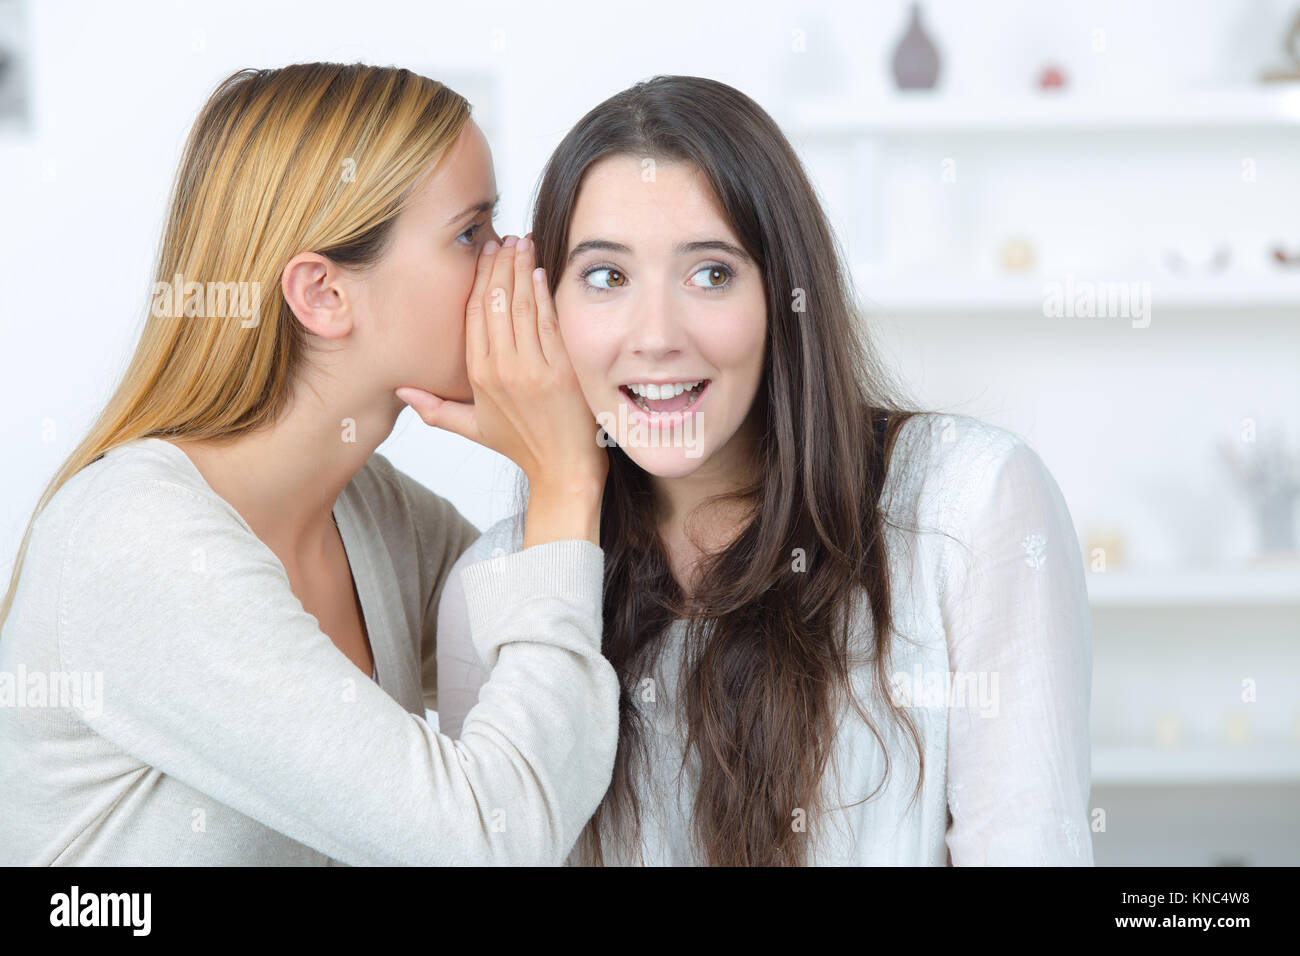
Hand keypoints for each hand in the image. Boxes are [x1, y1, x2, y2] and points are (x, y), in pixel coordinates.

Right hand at [396, 235, 606, 544]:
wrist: (563, 468)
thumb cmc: (522, 446)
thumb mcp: (473, 429)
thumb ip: (435, 409)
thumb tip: (401, 390)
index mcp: (478, 377)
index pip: (474, 315)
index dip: (478, 280)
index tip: (484, 255)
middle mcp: (502, 370)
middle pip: (495, 303)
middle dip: (499, 265)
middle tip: (504, 237)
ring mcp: (533, 368)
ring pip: (521, 306)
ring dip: (521, 269)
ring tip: (523, 242)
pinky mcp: (562, 369)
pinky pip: (548, 321)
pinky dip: (542, 293)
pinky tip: (540, 271)